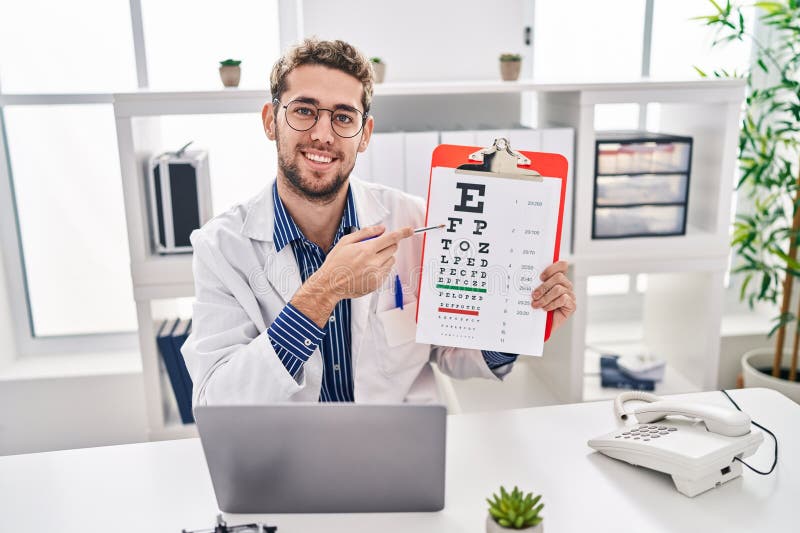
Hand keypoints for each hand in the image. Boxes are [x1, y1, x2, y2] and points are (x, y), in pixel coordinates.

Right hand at [291, 224, 412, 326]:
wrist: (330, 285)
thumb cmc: (335, 263)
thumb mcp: (346, 242)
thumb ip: (365, 233)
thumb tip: (381, 228)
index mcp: (366, 250)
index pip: (391, 238)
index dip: (402, 233)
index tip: (409, 230)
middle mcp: (374, 262)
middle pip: (393, 248)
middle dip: (388, 244)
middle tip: (376, 246)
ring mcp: (376, 274)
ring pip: (391, 260)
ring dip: (385, 256)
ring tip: (368, 260)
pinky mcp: (377, 283)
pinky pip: (387, 271)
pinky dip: (381, 267)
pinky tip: (367, 269)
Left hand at [531, 261, 574, 333]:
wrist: (540, 325)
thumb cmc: (538, 308)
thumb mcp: (536, 294)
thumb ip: (536, 284)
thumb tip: (528, 277)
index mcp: (558, 279)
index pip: (562, 265)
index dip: (552, 268)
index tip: (540, 277)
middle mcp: (565, 285)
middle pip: (559, 277)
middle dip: (544, 286)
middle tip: (534, 295)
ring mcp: (570, 295)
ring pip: (559, 289)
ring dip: (545, 297)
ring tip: (536, 304)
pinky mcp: (571, 305)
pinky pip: (563, 299)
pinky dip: (552, 304)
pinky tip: (545, 309)